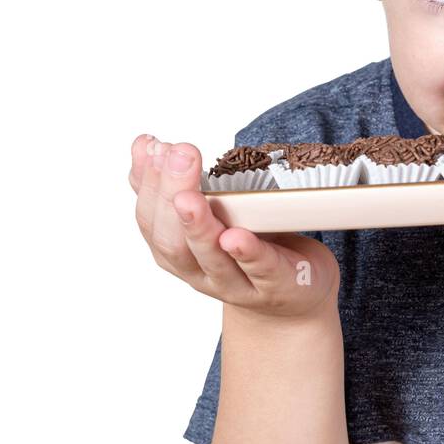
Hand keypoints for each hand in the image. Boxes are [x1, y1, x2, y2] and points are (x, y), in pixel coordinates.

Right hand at [130, 135, 339, 320]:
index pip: (151, 220)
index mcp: (179, 252)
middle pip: (172, 240)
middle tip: (177, 155)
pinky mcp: (276, 286)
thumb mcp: (217, 215)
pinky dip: (246, 253)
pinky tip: (235, 236)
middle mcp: (201, 271)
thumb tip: (147, 146)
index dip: (149, 184)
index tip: (155, 146)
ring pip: (209, 258)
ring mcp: (236, 284)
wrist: (297, 297)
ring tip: (188, 197)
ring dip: (197, 226)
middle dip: (169, 194)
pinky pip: (258, 270)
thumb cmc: (254, 247)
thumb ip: (183, 187)